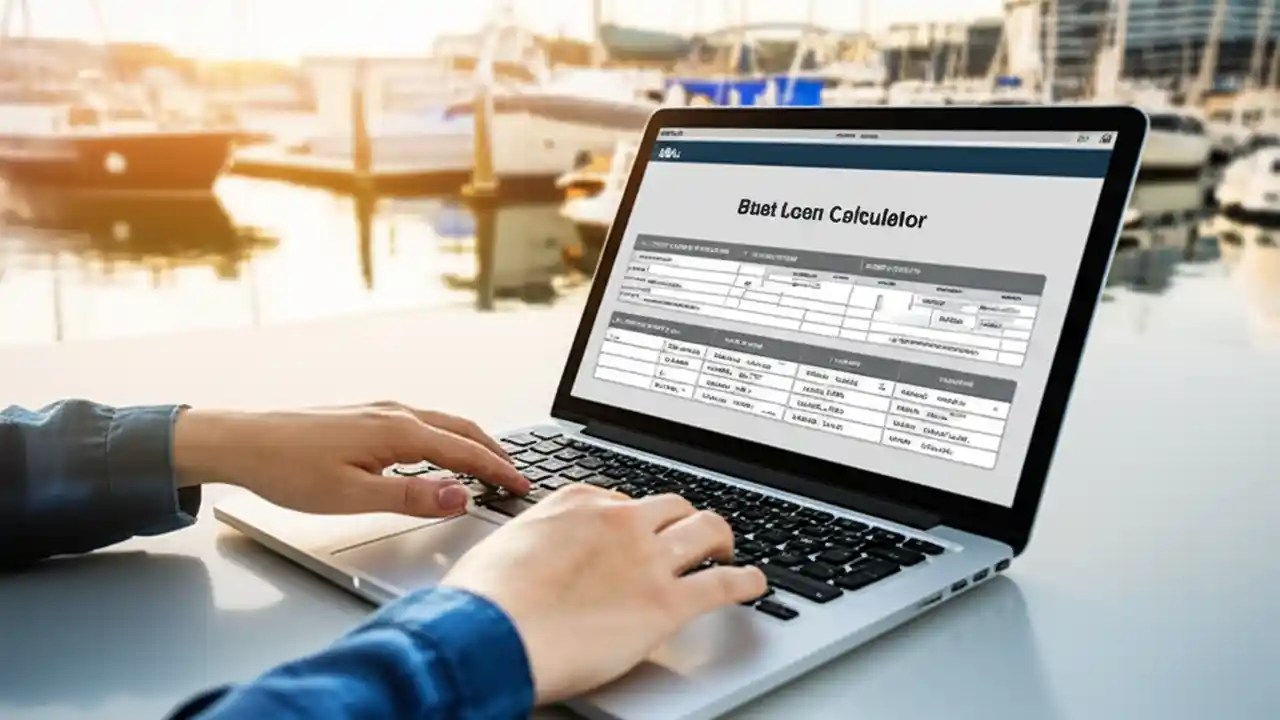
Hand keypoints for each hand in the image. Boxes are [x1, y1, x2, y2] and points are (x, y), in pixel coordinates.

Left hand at [173, 402, 528, 515]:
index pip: (465, 450)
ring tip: (488, 464)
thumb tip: (459, 494)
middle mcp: (394, 413)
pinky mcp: (365, 416)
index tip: (522, 486)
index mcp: (398, 431)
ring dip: (471, 442)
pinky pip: (422, 423)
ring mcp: (379, 410)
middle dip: (494, 451)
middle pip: (461, 428)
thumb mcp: (352, 497)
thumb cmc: (288, 469)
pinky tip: (439, 452)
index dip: (498, 470)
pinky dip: (446, 437)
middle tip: (517, 475)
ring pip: (442, 423)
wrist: (241, 442)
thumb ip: (410, 497)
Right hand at [441, 484, 767, 702]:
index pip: (621, 499)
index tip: (637, 529)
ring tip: (726, 549)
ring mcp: (647, 559)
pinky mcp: (666, 603)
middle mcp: (619, 521)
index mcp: (578, 503)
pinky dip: (745, 582)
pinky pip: (723, 584)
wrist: (488, 632)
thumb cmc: (483, 598)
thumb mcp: (501, 548)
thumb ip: (532, 543)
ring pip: (706, 531)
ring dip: (721, 539)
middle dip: (684, 519)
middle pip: (672, 506)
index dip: (634, 517)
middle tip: (688, 535)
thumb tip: (530, 555)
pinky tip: (754, 583)